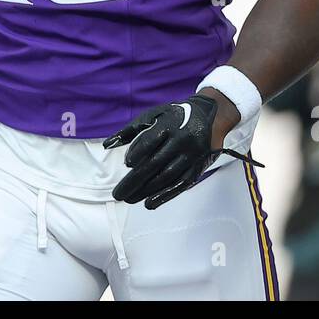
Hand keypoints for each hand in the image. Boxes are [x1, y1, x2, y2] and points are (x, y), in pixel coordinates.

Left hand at [105, 95, 228, 209]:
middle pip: (156, 163)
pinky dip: (165, 195)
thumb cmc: (176, 116)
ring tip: (129, 199)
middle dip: (135, 180)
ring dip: (147, 191)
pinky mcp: (198, 167)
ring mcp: (192, 155)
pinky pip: (181, 184)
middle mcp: (182, 139)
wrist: (211, 115)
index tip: (127, 164)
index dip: (138, 152)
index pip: (151, 141)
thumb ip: (130, 130)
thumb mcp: (154, 115)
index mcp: (170, 123)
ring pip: (167, 176)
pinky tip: (150, 203)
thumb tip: (107, 145)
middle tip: (118, 194)